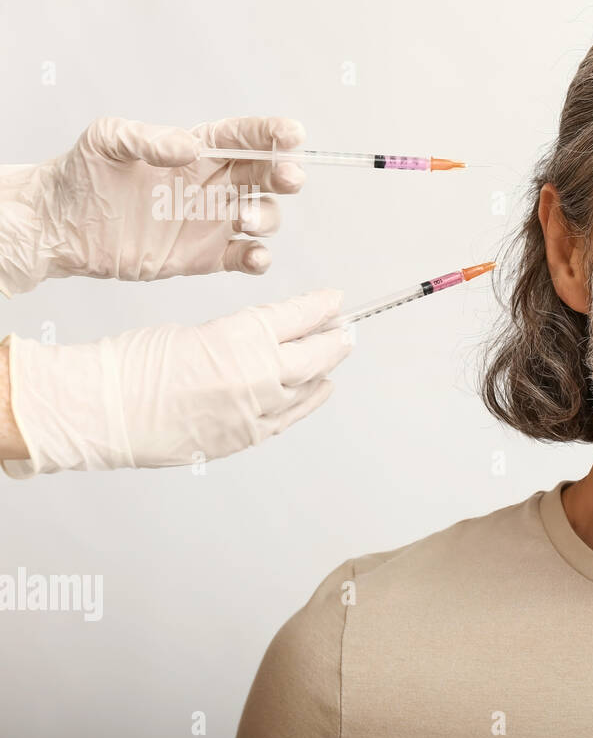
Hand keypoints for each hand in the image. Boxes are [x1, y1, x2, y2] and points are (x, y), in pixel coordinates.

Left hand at [0, 116, 305, 296]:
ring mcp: (212, 222)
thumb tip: (190, 148)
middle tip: (288, 178)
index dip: (270, 135)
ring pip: (263, 216)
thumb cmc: (81, 175)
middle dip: (284, 175)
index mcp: (196, 151)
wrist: (60, 227)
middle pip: (265, 176)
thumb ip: (148, 137)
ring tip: (244, 219)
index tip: (292, 135)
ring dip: (267, 217)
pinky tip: (253, 256)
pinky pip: (245, 257)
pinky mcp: (206, 257)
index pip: (242, 138)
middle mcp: (212, 185)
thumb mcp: (107, 140)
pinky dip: (259, 259)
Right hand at [0, 289, 350, 475]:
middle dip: (334, 339)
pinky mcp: (244, 437)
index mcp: (240, 338)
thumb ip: (238, 336)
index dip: (321, 307)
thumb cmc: (131, 365)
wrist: (100, 410)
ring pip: (307, 387)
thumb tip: (268, 338)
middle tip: (347, 330)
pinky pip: (288, 417)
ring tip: (335, 356)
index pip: (297, 317)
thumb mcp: (195, 332)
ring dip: (324, 369)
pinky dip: (307, 401)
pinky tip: (318, 391)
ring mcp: (254, 411)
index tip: (335, 299)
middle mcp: (256, 375)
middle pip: (314, 354)